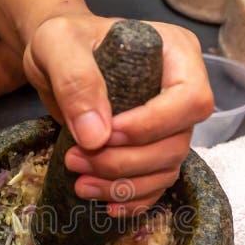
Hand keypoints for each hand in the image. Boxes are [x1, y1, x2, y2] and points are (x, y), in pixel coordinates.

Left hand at [24, 13, 213, 214]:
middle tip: (77, 160)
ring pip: (166, 169)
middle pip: (177, 142)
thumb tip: (98, 136)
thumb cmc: (62, 41)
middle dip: (126, 161)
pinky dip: (133, 200)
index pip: (190, 99)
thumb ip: (76, 80)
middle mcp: (181, 92)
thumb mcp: (57, 44)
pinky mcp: (152, 151)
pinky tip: (104, 203)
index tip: (107, 134)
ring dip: (124, 185)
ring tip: (80, 183)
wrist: (54, 59)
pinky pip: (156, 185)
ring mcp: (170, 125)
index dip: (152, 125)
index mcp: (175, 54)